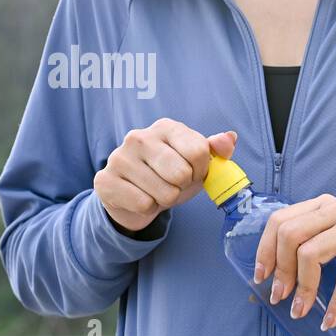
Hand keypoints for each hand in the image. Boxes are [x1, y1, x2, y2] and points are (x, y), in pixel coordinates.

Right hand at [95, 118, 236, 231]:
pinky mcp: (105, 180)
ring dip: (166, 199)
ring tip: (156, 191)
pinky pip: (144, 204)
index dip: (201, 170)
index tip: (193, 172)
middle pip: (181, 173)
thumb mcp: (196, 163)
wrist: (134, 197)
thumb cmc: (170, 176)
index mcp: (166, 127)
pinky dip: (148, 208)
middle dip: (183, 186)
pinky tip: (140, 198)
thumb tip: (230, 138)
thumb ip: (215, 150)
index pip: (199, 151)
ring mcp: (119, 157)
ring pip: (164, 192)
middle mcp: (139, 137)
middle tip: (173, 184)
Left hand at [253, 196, 335, 328]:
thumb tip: (270, 283)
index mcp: (323, 206)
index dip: (265, 250)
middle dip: (281, 271)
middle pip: (290, 235)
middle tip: (281, 298)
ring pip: (311, 253)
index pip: (280, 221)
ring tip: (302, 311)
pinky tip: (330, 319)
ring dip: (303, 288)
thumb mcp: (335, 247)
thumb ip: (308, 251)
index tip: (262, 278)